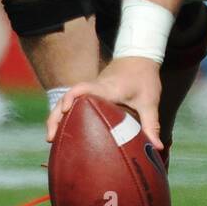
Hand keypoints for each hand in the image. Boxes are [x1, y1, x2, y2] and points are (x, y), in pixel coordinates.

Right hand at [46, 57, 163, 149]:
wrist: (138, 57)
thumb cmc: (144, 78)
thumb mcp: (150, 101)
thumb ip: (151, 125)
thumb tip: (156, 148)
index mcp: (107, 88)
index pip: (84, 88)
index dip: (73, 97)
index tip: (66, 109)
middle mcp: (94, 87)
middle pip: (67, 97)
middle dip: (56, 115)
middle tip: (50, 138)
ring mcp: (90, 89)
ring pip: (66, 99)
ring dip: (56, 116)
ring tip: (51, 139)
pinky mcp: (89, 92)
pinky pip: (72, 101)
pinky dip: (64, 114)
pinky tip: (62, 132)